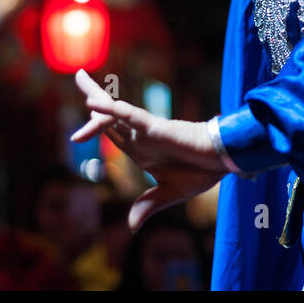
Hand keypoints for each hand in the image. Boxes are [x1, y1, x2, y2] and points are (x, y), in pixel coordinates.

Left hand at [72, 69, 223, 229]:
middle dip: (93, 93)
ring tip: (80, 79)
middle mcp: (140, 136)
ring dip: (96, 98)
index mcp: (141, 149)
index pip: (113, 131)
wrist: (223, 160)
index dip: (97, 121)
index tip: (87, 109)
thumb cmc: (201, 171)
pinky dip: (111, 110)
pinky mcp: (155, 128)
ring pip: (114, 112)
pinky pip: (129, 116)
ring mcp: (146, 130)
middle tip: (80, 74)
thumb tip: (132, 227)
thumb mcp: (168, 194)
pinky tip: (93, 104)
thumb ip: (148, 206)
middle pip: (109, 113)